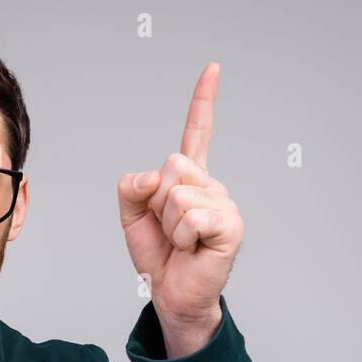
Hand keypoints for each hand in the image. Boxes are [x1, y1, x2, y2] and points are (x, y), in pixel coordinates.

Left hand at [118, 62, 243, 357]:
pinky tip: (193, 248)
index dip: (204, 101)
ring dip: (168, 224)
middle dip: (157, 201)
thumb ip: (132, 186)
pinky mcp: (230, 225)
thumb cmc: (158, 254)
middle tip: (169, 228)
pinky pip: (191, 216)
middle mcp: (211, 185)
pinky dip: (182, 236)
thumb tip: (155, 177)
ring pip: (178, 193)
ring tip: (181, 241)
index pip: (197, 132)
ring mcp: (224, 203)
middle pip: (172, 164)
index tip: (213, 68)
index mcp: (189, 178)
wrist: (171, 293)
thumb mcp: (131, 215)